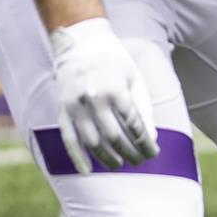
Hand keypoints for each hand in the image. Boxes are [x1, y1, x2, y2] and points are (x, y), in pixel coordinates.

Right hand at [48, 17, 157, 173]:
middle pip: (115, 137)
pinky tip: (88, 171)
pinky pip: (69, 139)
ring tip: (120, 165)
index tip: (153, 153)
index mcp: (117, 90)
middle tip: (139, 162)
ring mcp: (76, 107)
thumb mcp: (135, 80)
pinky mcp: (62, 111)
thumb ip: (143, 109)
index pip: (135, 126)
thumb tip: (150, 139)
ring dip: (108, 157)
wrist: (81, 46)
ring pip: (93, 142)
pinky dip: (78, 158)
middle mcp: (95, 100)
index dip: (145, 143)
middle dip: (130, 153)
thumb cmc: (115, 64)